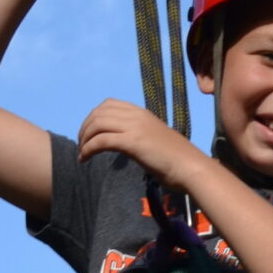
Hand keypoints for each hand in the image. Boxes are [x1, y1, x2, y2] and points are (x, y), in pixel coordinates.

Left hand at [77, 97, 203, 187]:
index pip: (109, 104)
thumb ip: (138, 136)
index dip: (93, 117)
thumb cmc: (176, 160)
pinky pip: (101, 140)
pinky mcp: (132, 142)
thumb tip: (123, 143)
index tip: (89, 134)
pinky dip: (89, 149)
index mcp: (142, 113)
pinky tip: (85, 159)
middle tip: (82, 145)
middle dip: (85, 128)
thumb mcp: (154, 140)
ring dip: (84, 139)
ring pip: (97, 124)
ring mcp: (134, 127)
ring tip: (82, 154)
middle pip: (99, 113)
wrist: (191, 167)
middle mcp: (136, 115)